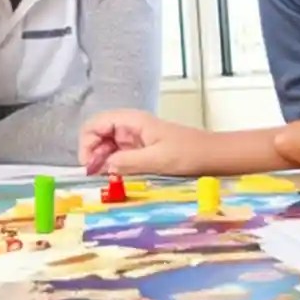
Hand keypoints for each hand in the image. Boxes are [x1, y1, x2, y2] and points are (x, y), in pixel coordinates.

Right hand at [79, 109, 208, 175]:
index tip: (89, 165)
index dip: (87, 142)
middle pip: (97, 134)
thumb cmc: (188, 153)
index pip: (96, 123)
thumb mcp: (157, 159)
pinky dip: (112, 165)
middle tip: (96, 175)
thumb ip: (127, 162)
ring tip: (105, 179)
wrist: (212, 156)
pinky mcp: (140, 150)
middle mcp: (129, 127)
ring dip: (101, 161)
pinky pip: (118, 155)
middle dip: (92, 153)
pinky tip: (115, 177)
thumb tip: (102, 167)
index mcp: (132, 121)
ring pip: (106, 146)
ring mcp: (134, 139)